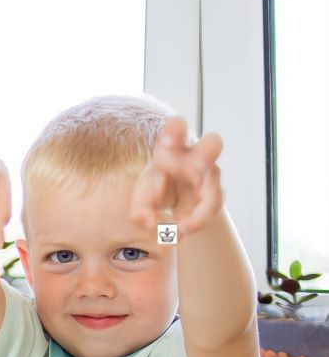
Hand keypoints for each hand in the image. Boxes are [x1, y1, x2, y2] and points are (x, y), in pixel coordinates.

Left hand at [129, 117, 223, 236]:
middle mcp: (196, 156)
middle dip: (205, 156)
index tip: (166, 143)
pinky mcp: (216, 193)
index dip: (175, 131)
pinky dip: (198, 219)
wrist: (176, 201)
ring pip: (215, 184)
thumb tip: (149, 223)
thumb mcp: (142, 198)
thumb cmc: (157, 188)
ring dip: (199, 207)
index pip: (177, 127)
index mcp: (173, 147)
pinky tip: (183, 229)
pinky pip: (213, 205)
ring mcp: (209, 174)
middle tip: (193, 170)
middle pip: (213, 144)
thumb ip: (140, 209)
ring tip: (181, 227)